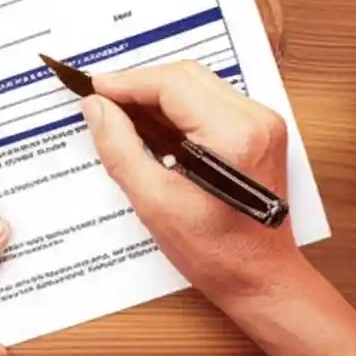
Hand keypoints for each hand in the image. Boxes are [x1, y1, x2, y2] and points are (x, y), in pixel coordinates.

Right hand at [80, 61, 301, 307]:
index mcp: (234, 134)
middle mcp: (256, 119)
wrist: (261, 279)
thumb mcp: (155, 202)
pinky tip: (154, 128)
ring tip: (124, 116)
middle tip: (103, 102)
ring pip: (199, 85)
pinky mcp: (261, 132)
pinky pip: (212, 102)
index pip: (171, 84)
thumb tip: (96, 108)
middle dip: (140, 85)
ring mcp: (263, 123)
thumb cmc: (215, 253)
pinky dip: (179, 107)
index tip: (93, 89)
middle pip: (186, 76)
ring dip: (159, 95)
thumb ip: (121, 148)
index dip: (126, 82)